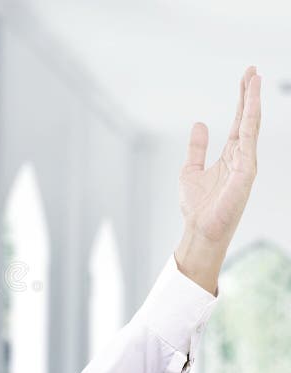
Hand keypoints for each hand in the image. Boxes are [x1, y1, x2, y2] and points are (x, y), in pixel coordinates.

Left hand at [175, 66, 261, 294]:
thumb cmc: (197, 206)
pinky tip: (250, 106)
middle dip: (250, 94)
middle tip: (252, 70)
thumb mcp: (191, 169)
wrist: (198, 229)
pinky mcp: (246, 172)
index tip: (246, 78)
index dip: (242, 100)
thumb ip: (197, 148)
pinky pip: (248, 142)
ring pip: (251, 126)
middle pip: (248, 119)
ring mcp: (246, 163)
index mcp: (230, 155)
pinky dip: (249, 122)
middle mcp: (242, 156)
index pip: (238, 122)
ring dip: (252, 102)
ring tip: (254, 79)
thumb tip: (199, 124)